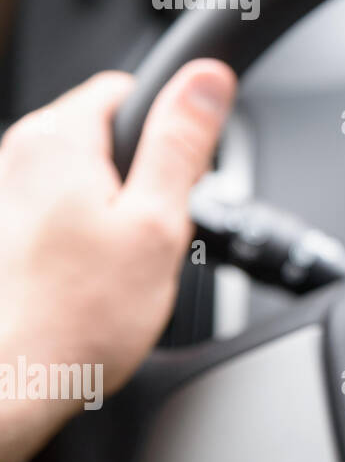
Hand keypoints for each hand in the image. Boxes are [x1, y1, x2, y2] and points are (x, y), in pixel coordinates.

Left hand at [0, 61, 235, 461]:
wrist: (10, 384)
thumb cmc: (77, 318)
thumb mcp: (157, 223)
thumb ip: (182, 142)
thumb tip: (207, 77)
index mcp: (57, 139)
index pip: (129, 87)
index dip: (169, 128)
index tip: (181, 176)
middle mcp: (17, 155)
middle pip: (104, 133)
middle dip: (140, 174)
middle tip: (153, 232)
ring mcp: (2, 193)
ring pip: (82, 175)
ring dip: (110, 207)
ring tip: (118, 264)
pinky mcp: (2, 230)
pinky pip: (56, 210)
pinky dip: (79, 234)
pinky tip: (88, 279)